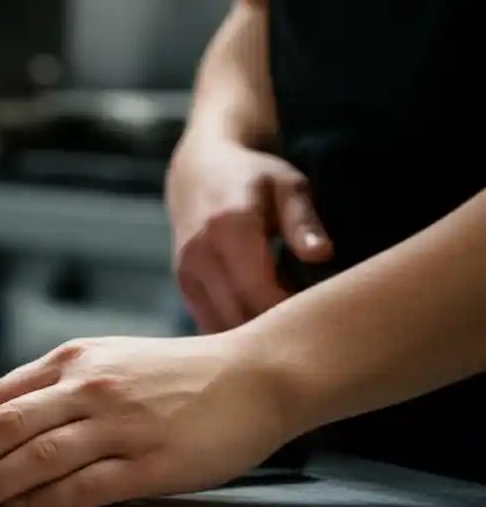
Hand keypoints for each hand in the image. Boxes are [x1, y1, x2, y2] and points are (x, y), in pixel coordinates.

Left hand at [0, 335, 294, 506]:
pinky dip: (45, 502)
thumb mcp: (103, 359)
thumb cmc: (174, 371)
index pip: (2, 397)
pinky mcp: (151, 464)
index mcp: (77, 360)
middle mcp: (92, 388)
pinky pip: (85, 488)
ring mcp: (122, 427)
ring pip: (39, 459)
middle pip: (8, 427)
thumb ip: (39, 381)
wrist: (254, 376)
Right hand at [166, 133, 332, 332]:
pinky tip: (263, 320)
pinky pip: (210, 322)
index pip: (257, 288)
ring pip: (222, 325)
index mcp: (228, 226)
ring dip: (256, 334)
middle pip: (238, 313)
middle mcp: (199, 252)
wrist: (197, 172)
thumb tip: (322, 255)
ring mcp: (186, 271)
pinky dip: (237, 331)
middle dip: (275, 329)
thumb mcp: (288, 186)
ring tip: (287, 323)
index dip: (289, 311)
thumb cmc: (253, 177)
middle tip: (309, 326)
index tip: (318, 314)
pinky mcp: (183, 285)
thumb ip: (304, 222)